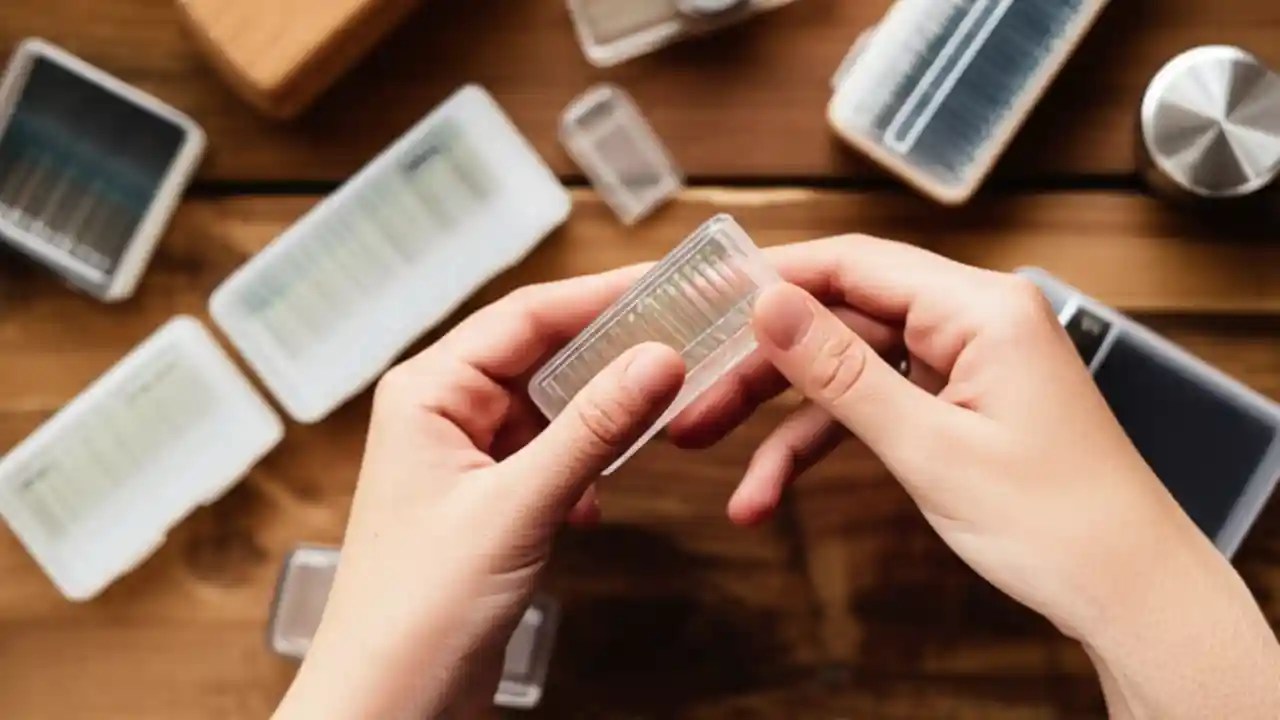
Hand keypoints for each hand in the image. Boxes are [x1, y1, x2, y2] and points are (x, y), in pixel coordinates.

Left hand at [274, 269, 685, 719]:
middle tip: (686, 334)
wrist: (387, 707)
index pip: (527, 316)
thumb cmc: (415, 612)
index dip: (601, 295)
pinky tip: (602, 494)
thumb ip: (591, 430)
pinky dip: (587, 464)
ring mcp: (466, 458)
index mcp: (427, 391)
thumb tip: (659, 359)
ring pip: (551, 407)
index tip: (670, 284)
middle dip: (611, 349)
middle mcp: (443, 412)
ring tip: (664, 403)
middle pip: (542, 353)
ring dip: (603, 411)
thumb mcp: (516, 508)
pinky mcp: (489, 502)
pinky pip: (551, 454)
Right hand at [669, 236, 1279, 717]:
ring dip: (781, 414)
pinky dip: (823, 443)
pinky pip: (874, 406)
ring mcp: (966, 362)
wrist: (1128, 591)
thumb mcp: (928, 448)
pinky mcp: (959, 401)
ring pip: (847, 366)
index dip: (771, 276)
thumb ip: (841, 371)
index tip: (703, 293)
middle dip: (762, 365)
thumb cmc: (1057, 522)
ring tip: (710, 452)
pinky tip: (769, 489)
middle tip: (693, 397)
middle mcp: (973, 319)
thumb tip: (770, 304)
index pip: (853, 262)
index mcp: (981, 307)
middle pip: (840, 317)